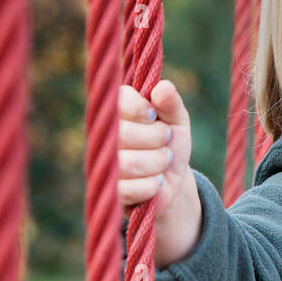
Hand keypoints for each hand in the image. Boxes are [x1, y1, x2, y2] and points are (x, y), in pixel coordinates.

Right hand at [118, 79, 202, 267]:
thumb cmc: (170, 143)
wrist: (172, 180)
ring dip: (157, 163)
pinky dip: (151, 186)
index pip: (118, 100)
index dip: (140, 109)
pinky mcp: (110, 192)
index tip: (153, 115)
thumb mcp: (177, 120)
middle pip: (124, 134)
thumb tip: (163, 87)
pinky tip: (155, 182)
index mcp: (117, 112)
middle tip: (165, 140)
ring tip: (163, 160)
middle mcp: (103, 137)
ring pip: (127, 164)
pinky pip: (129, 189)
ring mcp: (104, 165)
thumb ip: (171, 103)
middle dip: (156, 138)